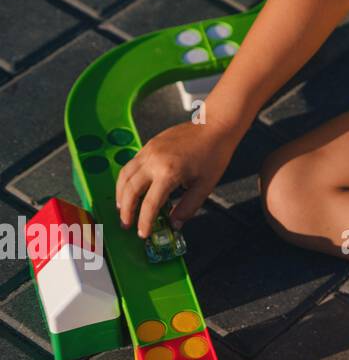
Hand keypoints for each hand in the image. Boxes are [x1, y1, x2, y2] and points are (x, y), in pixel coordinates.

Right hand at [115, 119, 240, 237]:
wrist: (215, 126)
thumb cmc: (214, 153)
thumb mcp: (205, 185)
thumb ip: (188, 207)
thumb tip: (175, 224)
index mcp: (169, 173)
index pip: (150, 204)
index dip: (144, 222)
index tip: (143, 234)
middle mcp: (154, 161)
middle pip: (130, 191)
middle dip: (126, 211)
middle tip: (127, 224)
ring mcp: (149, 151)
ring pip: (124, 176)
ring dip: (121, 195)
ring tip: (124, 209)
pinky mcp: (149, 145)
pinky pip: (130, 165)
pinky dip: (126, 180)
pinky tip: (132, 189)